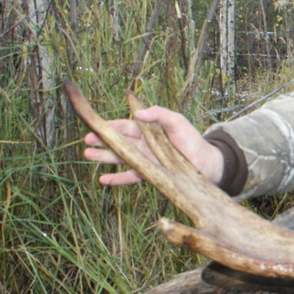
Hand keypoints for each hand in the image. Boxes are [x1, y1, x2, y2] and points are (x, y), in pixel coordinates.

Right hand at [83, 106, 224, 186]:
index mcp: (148, 131)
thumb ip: (159, 114)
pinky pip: (130, 176)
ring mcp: (145, 160)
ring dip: (104, 157)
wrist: (206, 163)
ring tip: (87, 154)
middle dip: (102, 140)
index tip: (96, 124)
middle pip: (119, 142)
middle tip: (86, 140)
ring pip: (120, 158)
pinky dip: (117, 179)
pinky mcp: (150, 175)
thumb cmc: (192, 140)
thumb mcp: (177, 121)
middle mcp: (144, 145)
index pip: (126, 127)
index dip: (111, 126)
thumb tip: (137, 113)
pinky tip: (103, 179)